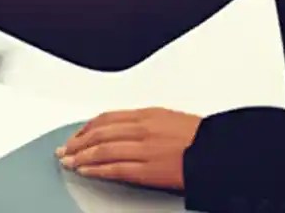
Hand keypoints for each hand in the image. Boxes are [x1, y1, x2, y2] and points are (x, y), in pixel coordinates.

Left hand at [56, 108, 201, 192]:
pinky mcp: (148, 170)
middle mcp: (142, 129)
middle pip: (99, 133)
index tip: (76, 134)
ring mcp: (143, 150)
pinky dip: (96, 169)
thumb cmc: (200, 137)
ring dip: (81, 156)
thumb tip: (123, 127)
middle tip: (65, 149)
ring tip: (69, 162)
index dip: (86, 127)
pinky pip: (115, 169)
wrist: (219, 152)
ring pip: (103, 150)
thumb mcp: (169, 118)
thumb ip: (144, 122)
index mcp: (146, 114)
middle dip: (77, 142)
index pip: (106, 118)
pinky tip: (86, 171)